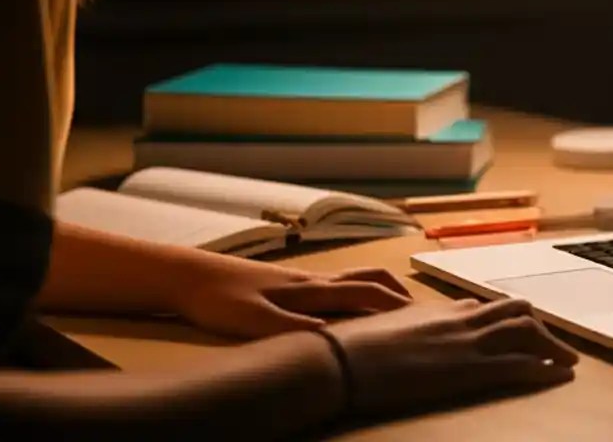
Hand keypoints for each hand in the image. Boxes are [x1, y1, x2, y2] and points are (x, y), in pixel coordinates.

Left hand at [172, 257, 412, 338]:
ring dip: (382, 288)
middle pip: (370, 278)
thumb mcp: (253, 321)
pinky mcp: (290, 283)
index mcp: (311, 289)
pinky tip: (352, 305)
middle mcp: (314, 280)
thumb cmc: (218, 299)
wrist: (188, 276)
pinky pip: (339, 283)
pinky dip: (360, 291)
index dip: (397, 306)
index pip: (367, 293)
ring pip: (356, 276)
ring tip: (396, 307)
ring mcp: (303, 278)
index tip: (424, 319)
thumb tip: (335, 337)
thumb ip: (294, 328)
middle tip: (423, 313)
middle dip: (400, 294)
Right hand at [326, 297, 578, 414]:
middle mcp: (459, 320)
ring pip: (526, 332)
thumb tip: (403, 329)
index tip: (518, 325)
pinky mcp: (468, 370)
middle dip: (539, 325)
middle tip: (555, 342)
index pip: (482, 306)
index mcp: (437, 310)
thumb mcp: (382, 327)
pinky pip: (519, 365)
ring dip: (553, 345)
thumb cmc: (352, 347)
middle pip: (514, 312)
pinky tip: (559, 375)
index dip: (505, 316)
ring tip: (570, 360)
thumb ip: (403, 326)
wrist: (342, 360)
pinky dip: (545, 368)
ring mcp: (466, 343)